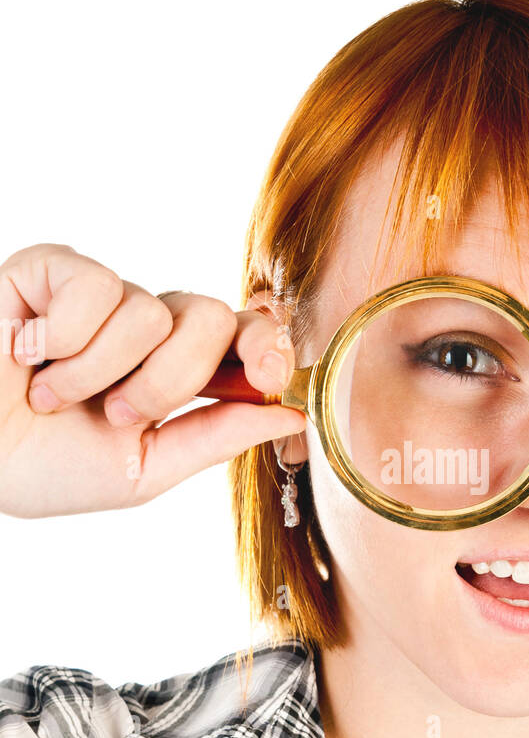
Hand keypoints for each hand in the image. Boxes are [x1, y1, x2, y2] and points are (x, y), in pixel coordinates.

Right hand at [0, 242, 305, 516]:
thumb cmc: (44, 467)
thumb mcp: (144, 468)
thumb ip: (216, 437)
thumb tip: (294, 413)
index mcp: (177, 369)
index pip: (245, 334)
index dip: (267, 345)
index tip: (267, 377)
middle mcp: (146, 326)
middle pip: (210, 318)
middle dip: (171, 379)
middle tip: (118, 414)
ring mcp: (100, 294)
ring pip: (150, 312)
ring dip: (99, 373)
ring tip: (50, 395)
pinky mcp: (51, 270)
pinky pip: (96, 288)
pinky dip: (62, 339)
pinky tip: (26, 356)